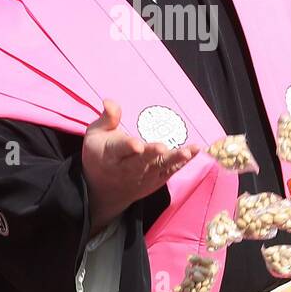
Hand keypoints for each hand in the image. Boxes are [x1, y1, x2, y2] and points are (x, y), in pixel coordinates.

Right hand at [82, 99, 198, 229]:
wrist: (103, 189)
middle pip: (140, 161)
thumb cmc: (100, 153)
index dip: (128, 146)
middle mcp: (126, 168)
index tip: (137, 144)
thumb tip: (110, 101)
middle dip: (151, 154)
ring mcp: (143, 176)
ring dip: (173, 159)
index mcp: (110, 154)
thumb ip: (107, 119)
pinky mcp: (155, 180)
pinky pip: (170, 171)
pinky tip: (195, 151)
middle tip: (162, 147)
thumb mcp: (95, 135)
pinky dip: (182, 162)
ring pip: (159, 167)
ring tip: (187, 152)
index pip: (119, 150)